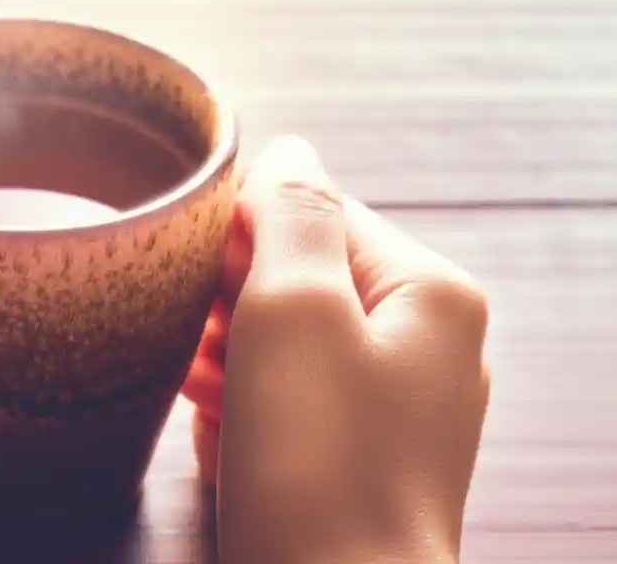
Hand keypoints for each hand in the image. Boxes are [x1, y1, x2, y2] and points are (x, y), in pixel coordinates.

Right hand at [184, 137, 488, 563]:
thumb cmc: (318, 467)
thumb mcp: (296, 310)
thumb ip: (291, 213)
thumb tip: (286, 149)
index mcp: (432, 295)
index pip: (323, 212)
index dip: (247, 230)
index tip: (192, 265)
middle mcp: (427, 346)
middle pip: (306, 278)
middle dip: (234, 300)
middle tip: (184, 331)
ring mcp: (396, 409)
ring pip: (292, 344)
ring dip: (230, 353)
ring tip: (191, 384)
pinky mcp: (358, 460)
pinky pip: (293, 403)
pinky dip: (246, 406)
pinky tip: (213, 431)